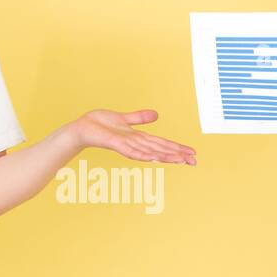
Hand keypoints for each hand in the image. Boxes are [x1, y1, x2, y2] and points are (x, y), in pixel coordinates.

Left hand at [67, 108, 195, 164]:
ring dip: (165, 156)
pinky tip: (154, 158)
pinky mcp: (115, 143)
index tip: (193, 153)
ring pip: (149, 151)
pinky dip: (143, 154)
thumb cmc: (99, 124)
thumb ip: (139, 118)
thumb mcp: (123, 118)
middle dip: (177, 155)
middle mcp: (134, 143)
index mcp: (138, 137)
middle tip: (195, 161)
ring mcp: (126, 144)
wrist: (81, 128)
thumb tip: (156, 115)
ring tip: (180, 160)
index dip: (177, 148)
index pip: (162, 143)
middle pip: (160, 149)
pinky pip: (131, 150)